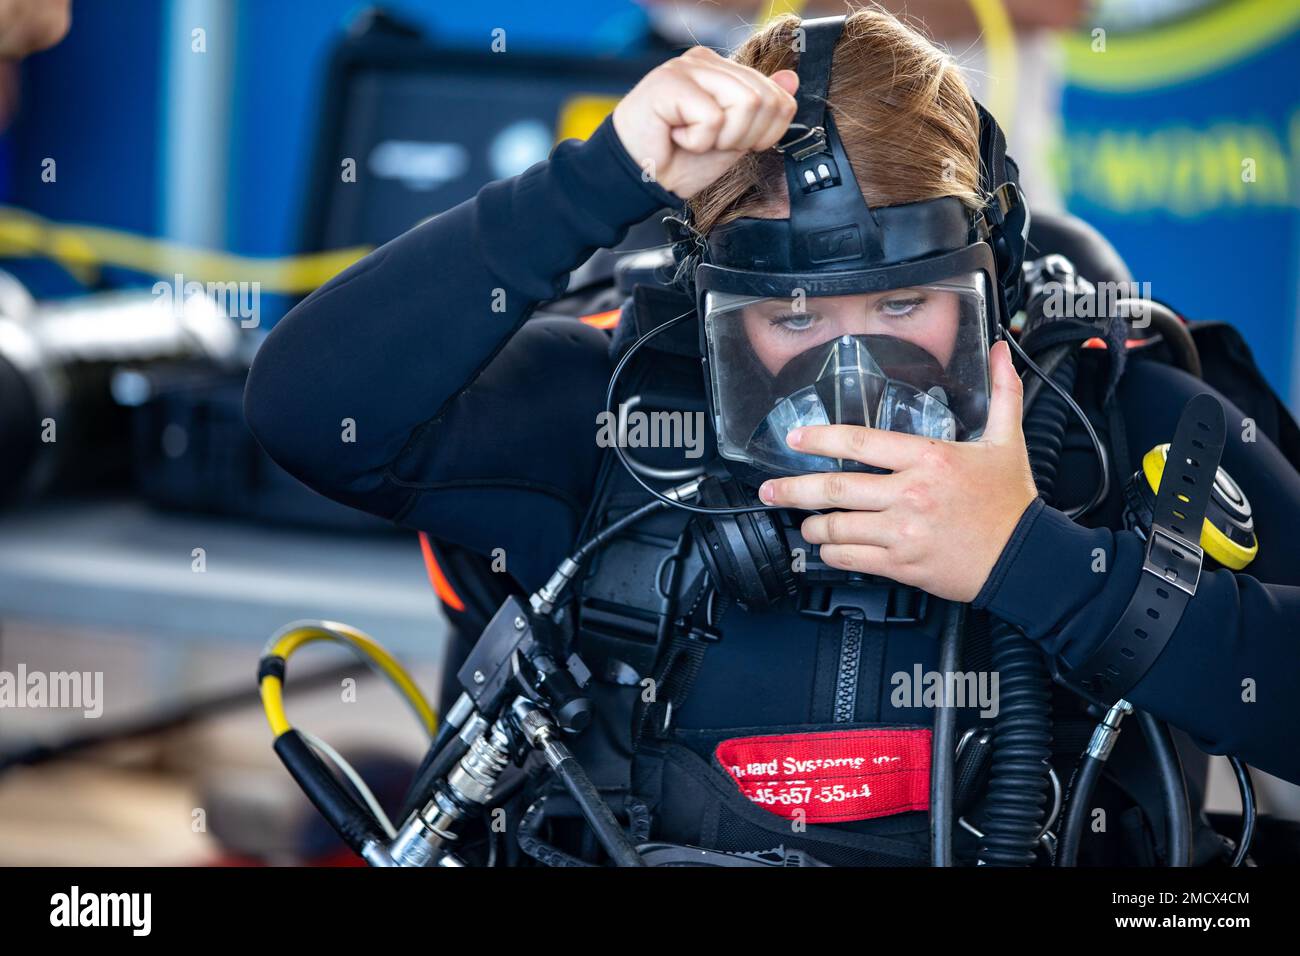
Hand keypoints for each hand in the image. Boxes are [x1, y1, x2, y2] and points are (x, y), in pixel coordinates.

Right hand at [612, 45, 798, 199]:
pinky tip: (676, 137)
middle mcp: (705, 61)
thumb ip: (761, 111)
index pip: (776, 94)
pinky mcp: (669, 82)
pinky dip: (698, 141)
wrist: (638, 179)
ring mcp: (686, 67)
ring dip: (722, 138)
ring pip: (744, 104)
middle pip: (764, 99)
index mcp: (722, 70)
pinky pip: (712, 118)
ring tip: (694, 139)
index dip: (766, 131)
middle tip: (710, 144)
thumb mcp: (732, 140)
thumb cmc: (677, 160)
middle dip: (743, 136)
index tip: (734, 143)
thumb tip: (791, 80)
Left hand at [757, 340, 1037, 601]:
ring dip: (812, 525)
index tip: (795, 440)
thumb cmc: (1012, 503)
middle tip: (770, 490)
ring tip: (805, 522)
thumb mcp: (1008, 441)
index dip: (819, 439)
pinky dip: (831, 554)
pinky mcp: (903, 564)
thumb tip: (1002, 351)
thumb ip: (1002, 393)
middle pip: (836, 488)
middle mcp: (910, 494)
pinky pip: (852, 558)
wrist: (1026, 557)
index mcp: (929, 458)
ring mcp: (903, 531)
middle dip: (793, 490)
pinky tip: (827, 549)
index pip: (860, 442)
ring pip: (837, 527)